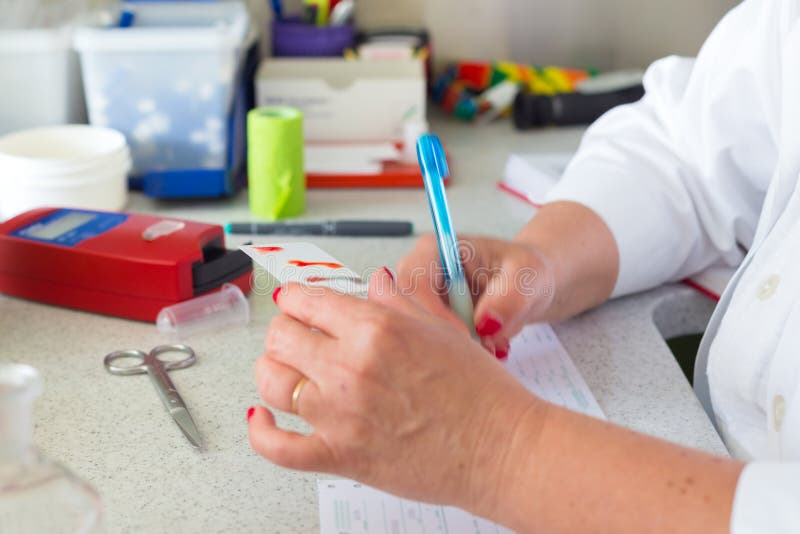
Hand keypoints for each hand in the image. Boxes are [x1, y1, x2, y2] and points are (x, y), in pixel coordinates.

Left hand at [247, 269, 542, 511]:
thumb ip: (400, 299)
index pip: (306, 300)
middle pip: (280, 337)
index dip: (297, 299)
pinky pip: (277, 447)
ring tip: (284, 370)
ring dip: (272, 372)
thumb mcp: (442, 328)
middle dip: (285, 332)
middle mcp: (351, 366)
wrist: (501, 448)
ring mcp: (340, 413)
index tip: (299, 304)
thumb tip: (376, 281)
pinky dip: (261, 432)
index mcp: (376, 327)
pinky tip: (262, 419)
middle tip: (297, 337)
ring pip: (271, 382)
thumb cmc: (482, 392)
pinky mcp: (339, 456)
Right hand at [396, 235, 555, 357]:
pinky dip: (456, 353)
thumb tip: (485, 323)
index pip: (414, 283)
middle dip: (442, 336)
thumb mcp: (527, 274)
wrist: (526, 288)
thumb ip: (510, 296)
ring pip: (417, 333)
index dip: (433, 312)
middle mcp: (418, 274)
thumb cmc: (524, 271)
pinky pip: (430, 345)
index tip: (465, 335)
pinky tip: (484, 347)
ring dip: (451, 347)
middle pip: (405, 311)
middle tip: (482, 348)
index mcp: (435, 250)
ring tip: (491, 346)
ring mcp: (420, 301)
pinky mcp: (427, 323)